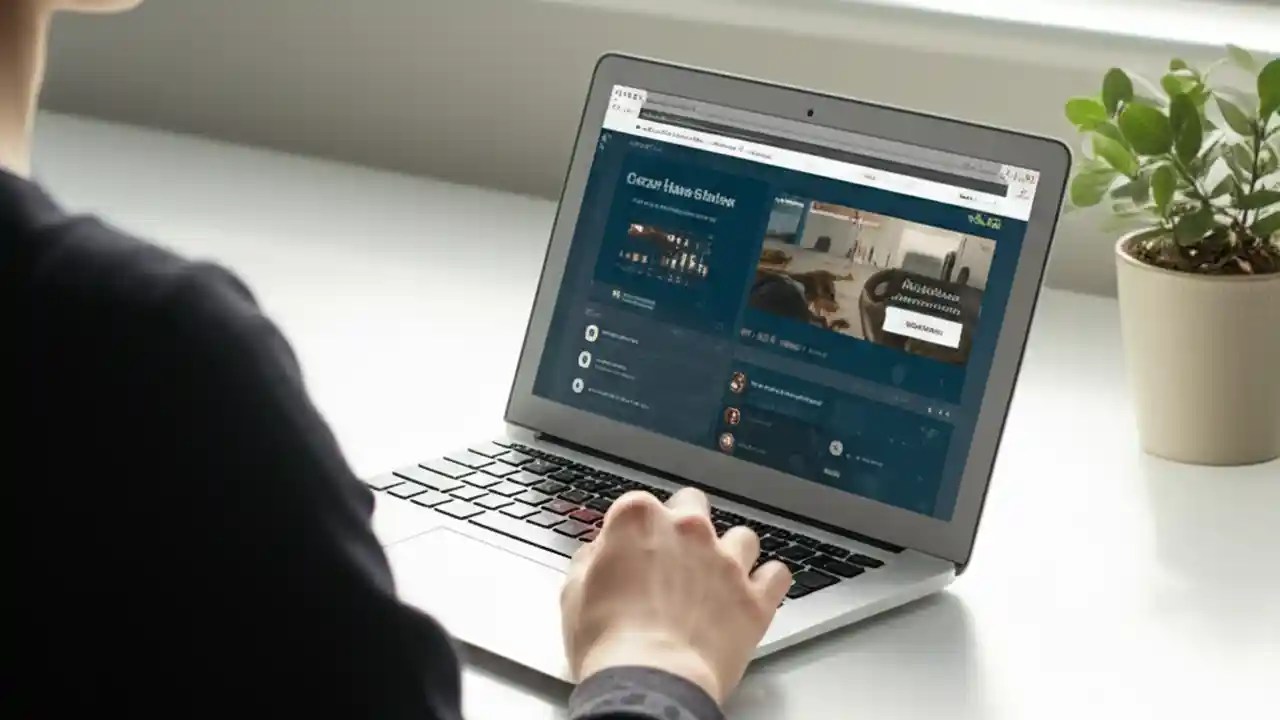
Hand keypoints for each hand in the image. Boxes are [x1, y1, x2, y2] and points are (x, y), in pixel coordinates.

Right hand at [560, 487, 791, 703]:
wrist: (649, 681)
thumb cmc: (607, 643)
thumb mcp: (574, 592)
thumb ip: (592, 559)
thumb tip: (599, 553)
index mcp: (638, 519)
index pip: (638, 505)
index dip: (632, 531)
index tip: (628, 551)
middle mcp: (687, 529)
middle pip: (693, 504)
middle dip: (684, 525)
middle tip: (673, 557)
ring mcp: (726, 560)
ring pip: (741, 536)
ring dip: (730, 552)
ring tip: (717, 578)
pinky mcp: (754, 597)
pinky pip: (777, 575)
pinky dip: (767, 582)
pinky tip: (754, 593)